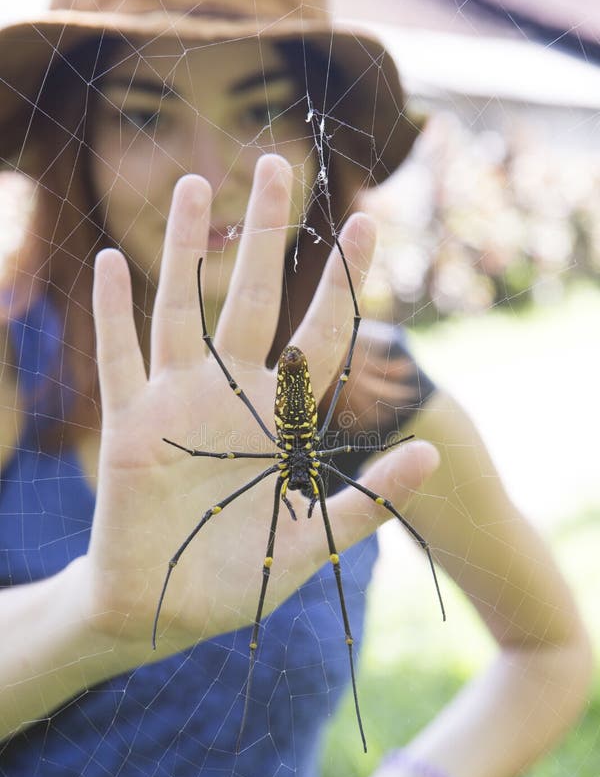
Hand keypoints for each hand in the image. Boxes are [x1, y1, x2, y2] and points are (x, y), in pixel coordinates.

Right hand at [86, 154, 438, 661]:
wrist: (165, 609)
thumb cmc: (240, 578)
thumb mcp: (313, 543)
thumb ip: (368, 501)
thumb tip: (430, 454)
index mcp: (279, 419)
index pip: (317, 333)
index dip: (343, 281)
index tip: (367, 221)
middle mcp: (229, 396)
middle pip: (249, 298)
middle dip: (264, 236)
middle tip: (274, 167)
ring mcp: (176, 404)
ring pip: (179, 310)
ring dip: (179, 250)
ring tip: (192, 186)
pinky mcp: (129, 426)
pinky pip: (119, 358)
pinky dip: (112, 313)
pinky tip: (111, 263)